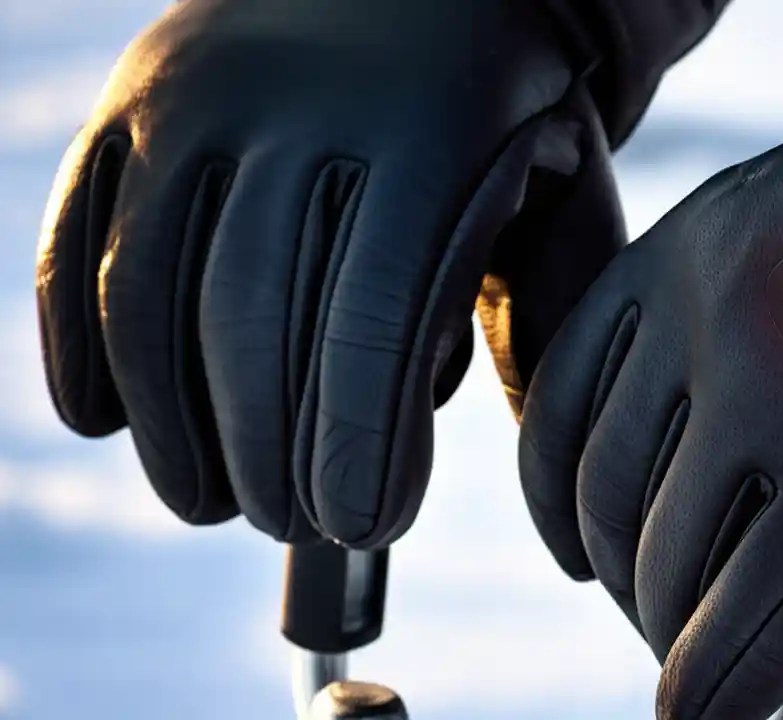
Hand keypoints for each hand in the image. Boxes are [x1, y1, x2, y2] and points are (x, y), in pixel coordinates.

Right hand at [36, 0, 623, 546]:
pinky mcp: (130, 98)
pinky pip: (77, 235)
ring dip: (169, 424)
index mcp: (425, 132)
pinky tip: (102, 422)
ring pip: (149, 291)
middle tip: (289, 524)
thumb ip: (550, 306)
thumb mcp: (561, 183)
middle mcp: (295, 106)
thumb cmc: (505, 101)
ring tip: (205, 503)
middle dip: (265, 454)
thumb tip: (526, 449)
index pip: (373, 320)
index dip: (358, 443)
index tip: (361, 525)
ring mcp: (193, 96)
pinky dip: (75, 341)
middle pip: (252, 320)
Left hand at [518, 114, 782, 717]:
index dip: (550, 493)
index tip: (568, 545)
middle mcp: (699, 328)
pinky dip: (724, 683)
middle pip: (609, 490)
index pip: (561, 399)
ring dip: (671, 633)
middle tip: (649, 608)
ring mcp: (766, 409)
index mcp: (676, 257)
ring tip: (688, 663)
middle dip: (620, 571)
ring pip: (673, 561)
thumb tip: (700, 415)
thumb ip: (727, 301)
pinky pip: (754, 615)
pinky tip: (705, 716)